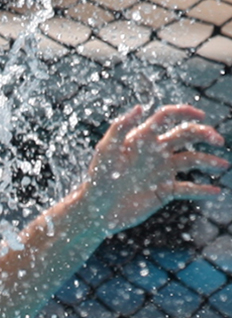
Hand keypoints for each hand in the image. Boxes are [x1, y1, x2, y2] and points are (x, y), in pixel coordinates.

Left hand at [72, 104, 225, 234]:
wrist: (97, 209)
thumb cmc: (97, 178)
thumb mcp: (106, 152)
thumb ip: (120, 128)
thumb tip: (140, 107)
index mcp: (141, 138)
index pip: (166, 118)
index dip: (184, 112)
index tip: (200, 116)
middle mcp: (155, 152)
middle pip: (185, 135)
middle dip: (203, 134)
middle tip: (217, 140)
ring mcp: (162, 171)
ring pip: (191, 160)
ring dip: (209, 161)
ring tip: (222, 165)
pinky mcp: (165, 191)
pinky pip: (188, 189)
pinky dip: (203, 190)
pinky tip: (216, 192)